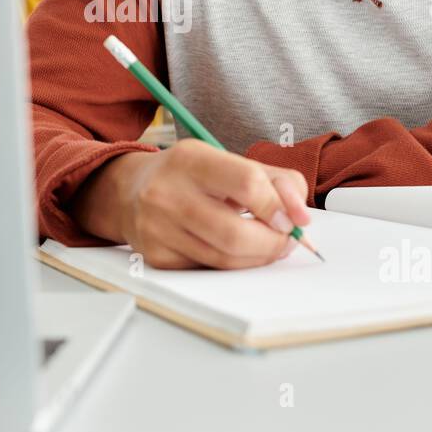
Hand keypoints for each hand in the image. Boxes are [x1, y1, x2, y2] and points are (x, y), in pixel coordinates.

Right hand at [72, 139, 311, 269]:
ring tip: (267, 245)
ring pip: (225, 259)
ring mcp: (157, 229)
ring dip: (258, 258)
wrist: (131, 192)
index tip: (291, 218)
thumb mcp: (229, 162)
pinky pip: (209, 270)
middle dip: (273, 243)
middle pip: (235, 233)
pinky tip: (235, 251)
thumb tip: (300, 216)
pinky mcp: (156, 257)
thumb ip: (276, 181)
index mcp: (190, 160)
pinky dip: (232, 265)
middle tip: (286, 240)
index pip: (246, 184)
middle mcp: (167, 193)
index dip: (278, 206)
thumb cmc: (189, 176)